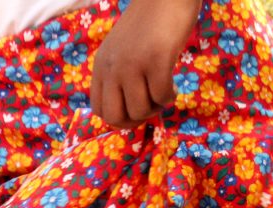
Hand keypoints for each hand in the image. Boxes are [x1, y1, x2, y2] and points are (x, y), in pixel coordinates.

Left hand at [90, 0, 201, 128]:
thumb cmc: (149, 22)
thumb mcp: (122, 49)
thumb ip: (118, 74)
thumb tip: (127, 110)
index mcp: (101, 66)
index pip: (98, 109)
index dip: (119, 118)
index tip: (135, 110)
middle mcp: (112, 67)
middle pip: (115, 117)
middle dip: (135, 121)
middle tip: (151, 109)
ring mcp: (133, 64)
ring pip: (140, 110)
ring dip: (156, 108)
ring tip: (164, 93)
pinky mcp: (156, 59)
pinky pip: (161, 96)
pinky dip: (169, 97)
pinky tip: (174, 86)